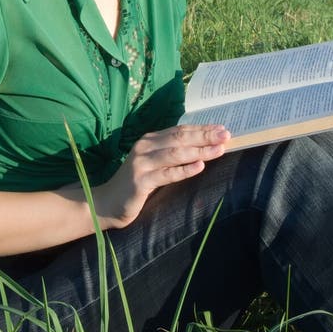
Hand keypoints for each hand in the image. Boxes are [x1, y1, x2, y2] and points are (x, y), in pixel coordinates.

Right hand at [93, 124, 229, 228]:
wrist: (107, 202)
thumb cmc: (136, 184)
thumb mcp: (154, 164)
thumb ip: (171, 154)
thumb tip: (202, 148)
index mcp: (150, 139)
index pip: (180, 130)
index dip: (201, 129)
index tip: (221, 128)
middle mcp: (145, 147)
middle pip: (179, 138)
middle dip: (204, 136)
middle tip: (225, 134)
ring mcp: (141, 163)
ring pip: (175, 153)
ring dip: (199, 150)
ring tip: (219, 149)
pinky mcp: (140, 181)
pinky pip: (167, 174)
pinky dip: (184, 169)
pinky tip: (200, 167)